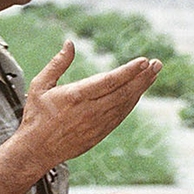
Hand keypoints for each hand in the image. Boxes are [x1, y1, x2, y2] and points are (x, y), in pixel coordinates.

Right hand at [15, 43, 160, 170]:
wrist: (36, 151)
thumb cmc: (36, 116)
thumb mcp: (39, 86)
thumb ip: (57, 64)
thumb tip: (70, 43)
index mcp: (76, 96)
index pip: (109, 81)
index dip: (129, 71)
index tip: (144, 61)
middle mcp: (90, 111)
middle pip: (123, 92)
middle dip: (143, 77)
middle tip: (158, 64)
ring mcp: (97, 124)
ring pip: (125, 104)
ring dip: (141, 88)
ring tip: (153, 74)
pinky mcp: (100, 134)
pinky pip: (120, 116)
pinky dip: (131, 103)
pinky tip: (138, 92)